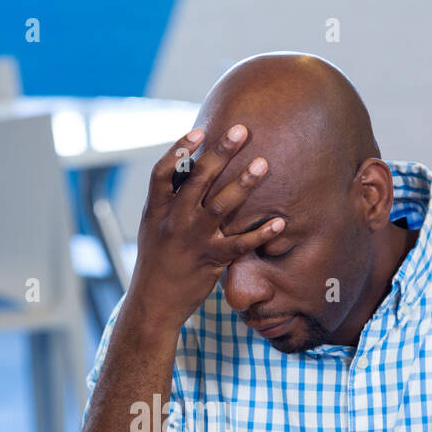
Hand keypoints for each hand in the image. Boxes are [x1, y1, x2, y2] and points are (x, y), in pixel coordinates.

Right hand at [122, 124, 284, 335]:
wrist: (154, 301)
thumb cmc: (156, 260)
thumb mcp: (153, 225)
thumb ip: (169, 199)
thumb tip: (189, 167)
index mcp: (157, 208)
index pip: (164, 171)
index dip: (180, 149)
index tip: (200, 131)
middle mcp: (175, 220)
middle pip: (198, 179)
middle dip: (221, 152)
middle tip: (242, 130)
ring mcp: (194, 239)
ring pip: (222, 206)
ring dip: (244, 183)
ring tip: (263, 164)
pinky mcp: (212, 259)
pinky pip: (240, 244)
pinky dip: (261, 234)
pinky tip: (279, 222)